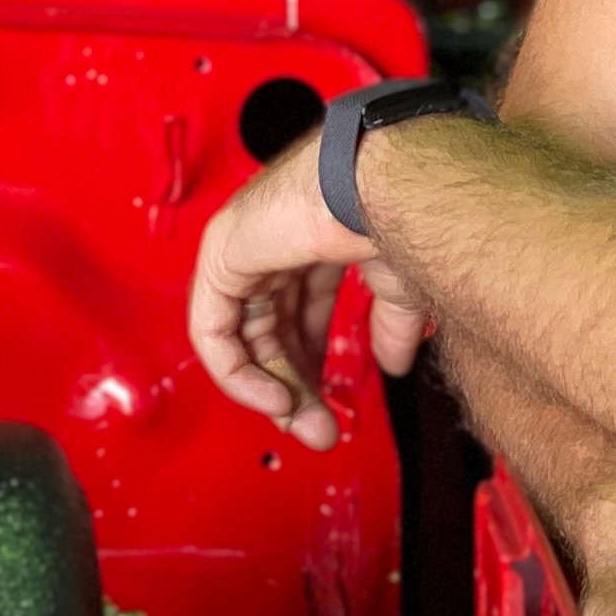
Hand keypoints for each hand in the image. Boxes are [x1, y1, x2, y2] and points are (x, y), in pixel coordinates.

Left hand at [184, 128, 431, 449]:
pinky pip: (213, 331)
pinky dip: (238, 374)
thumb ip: (390, 324)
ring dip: (271, 388)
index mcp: (313, 235)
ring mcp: (243, 245)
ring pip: (242, 336)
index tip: (333, 407)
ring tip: (299, 422)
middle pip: (270, 329)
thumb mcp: (399, 283)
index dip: (312, 363)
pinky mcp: (222, 255)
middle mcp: (272, 240)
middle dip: (294, 385)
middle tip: (318, 429)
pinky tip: (275, 399)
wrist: (391, 187)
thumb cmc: (402, 212)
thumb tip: (394, 364)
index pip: (298, 312)